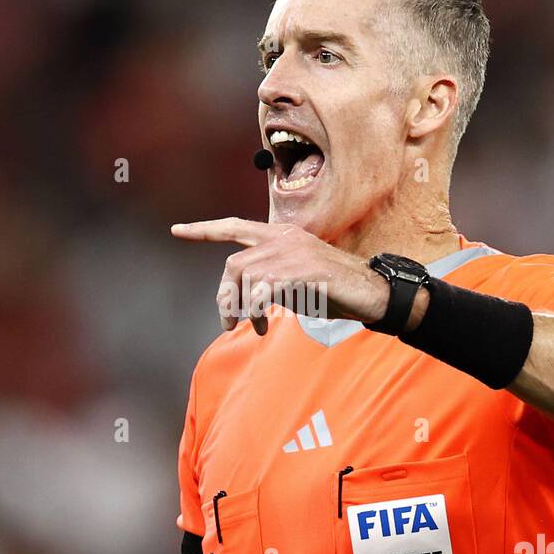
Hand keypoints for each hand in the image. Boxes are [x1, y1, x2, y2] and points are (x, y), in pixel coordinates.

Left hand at [170, 218, 391, 335]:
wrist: (374, 293)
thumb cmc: (337, 290)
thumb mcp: (296, 281)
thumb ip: (269, 279)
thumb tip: (243, 298)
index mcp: (283, 235)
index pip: (236, 226)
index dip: (206, 230)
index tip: (179, 231)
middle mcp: (285, 238)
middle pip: (233, 264)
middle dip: (223, 296)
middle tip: (228, 323)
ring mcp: (294, 253)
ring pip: (244, 277)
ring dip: (239, 308)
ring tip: (250, 326)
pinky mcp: (303, 271)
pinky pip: (262, 289)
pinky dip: (254, 311)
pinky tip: (262, 326)